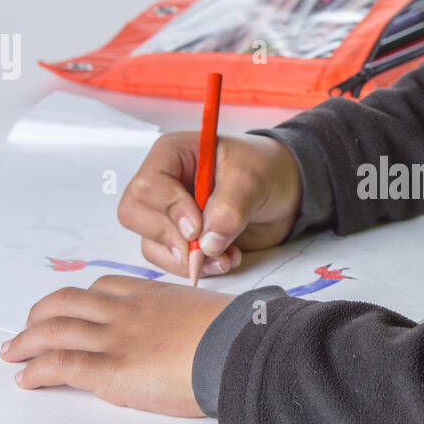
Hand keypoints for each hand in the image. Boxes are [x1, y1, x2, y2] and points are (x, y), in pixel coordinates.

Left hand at [0, 274, 235, 416]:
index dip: (79, 299)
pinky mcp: (110, 370)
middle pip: (68, 303)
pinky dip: (36, 372)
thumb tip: (200, 336)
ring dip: (26, 342)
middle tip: (27, 330)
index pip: (104, 287)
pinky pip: (60, 365)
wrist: (240, 349)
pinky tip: (26, 379)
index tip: (70, 309)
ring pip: (54, 330)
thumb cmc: (238, 336)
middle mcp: (126, 311)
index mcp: (152, 295)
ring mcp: (115, 338)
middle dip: (41, 316)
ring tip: (12, 353)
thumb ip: (192, 321)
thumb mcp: (212, 314)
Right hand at [117, 131, 304, 283]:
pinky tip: (225, 260)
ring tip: (226, 257)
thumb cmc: (266, 169)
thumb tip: (207, 244)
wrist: (287, 190)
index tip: (197, 229)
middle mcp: (164, 183)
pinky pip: (171, 260)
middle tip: (203, 251)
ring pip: (151, 243)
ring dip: (187, 260)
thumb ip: (229, 209)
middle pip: (135, 215)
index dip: (170, 210)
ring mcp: (170, 213)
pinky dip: (197, 268)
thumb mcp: (252, 179)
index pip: (149, 185)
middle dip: (170, 240)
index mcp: (173, 155)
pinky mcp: (182, 238)